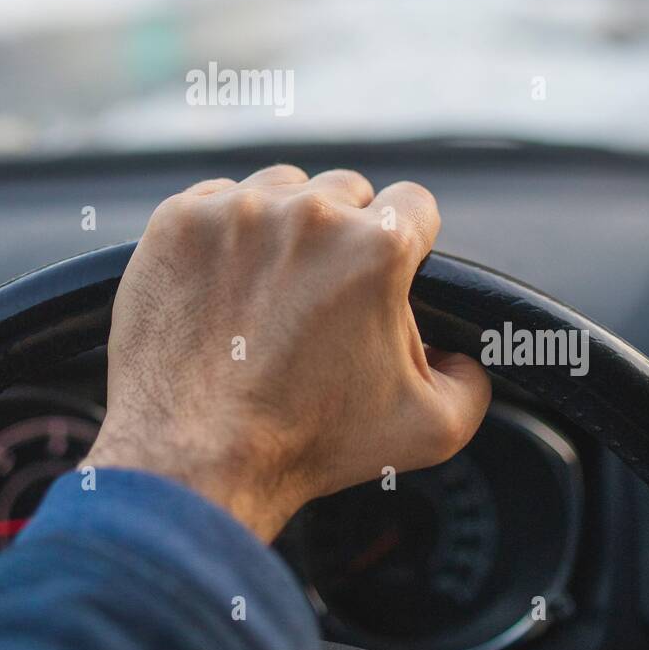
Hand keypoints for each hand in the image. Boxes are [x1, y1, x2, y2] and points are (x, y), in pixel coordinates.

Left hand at [83, 165, 490, 540]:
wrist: (194, 459)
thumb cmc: (307, 444)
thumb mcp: (432, 429)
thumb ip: (470, 379)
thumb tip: (461, 355)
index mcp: (376, 247)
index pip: (414, 204)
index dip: (408, 241)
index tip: (385, 272)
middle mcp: (307, 213)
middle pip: (345, 192)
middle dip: (342, 236)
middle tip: (321, 296)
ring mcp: (235, 211)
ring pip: (280, 190)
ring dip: (283, 227)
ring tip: (269, 290)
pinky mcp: (178, 221)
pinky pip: (216, 202)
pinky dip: (222, 235)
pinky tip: (222, 286)